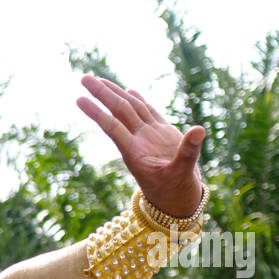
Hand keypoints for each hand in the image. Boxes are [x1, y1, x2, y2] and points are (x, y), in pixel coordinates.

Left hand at [77, 74, 204, 218]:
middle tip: (84, 77)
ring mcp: (149, 137)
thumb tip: (198, 130)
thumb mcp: (181, 174)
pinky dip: (139, 101)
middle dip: (102, 94)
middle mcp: (138, 141)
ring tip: (99, 80)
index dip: (97, 112)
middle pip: (118, 112)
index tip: (79, 99)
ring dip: (115, 94)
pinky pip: (148, 114)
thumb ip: (188, 153)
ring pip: (131, 109)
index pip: (113, 126)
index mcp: (135, 152)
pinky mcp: (162, 135)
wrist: (178, 200)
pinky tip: (129, 90)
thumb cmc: (175, 192)